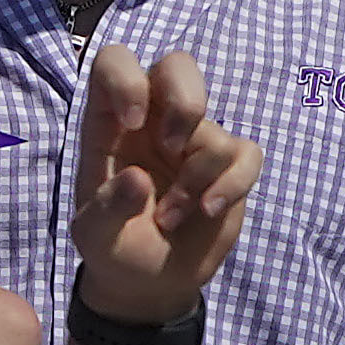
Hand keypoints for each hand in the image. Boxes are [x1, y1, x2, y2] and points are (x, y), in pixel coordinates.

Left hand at [66, 47, 261, 326]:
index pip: (115, 63)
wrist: (149, 282)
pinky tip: (207, 211)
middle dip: (185, 101)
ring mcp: (194, 142)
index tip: (132, 122)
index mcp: (110, 122)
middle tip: (172, 146)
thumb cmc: (113, 245)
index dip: (126, 79)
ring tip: (171, 216)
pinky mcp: (229, 167)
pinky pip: (248, 154)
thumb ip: (109, 206)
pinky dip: (233, 184)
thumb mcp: (96, 234)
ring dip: (198, 178)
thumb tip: (137, 179)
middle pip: (179, 64)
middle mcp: (154, 121)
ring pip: (215, 130)